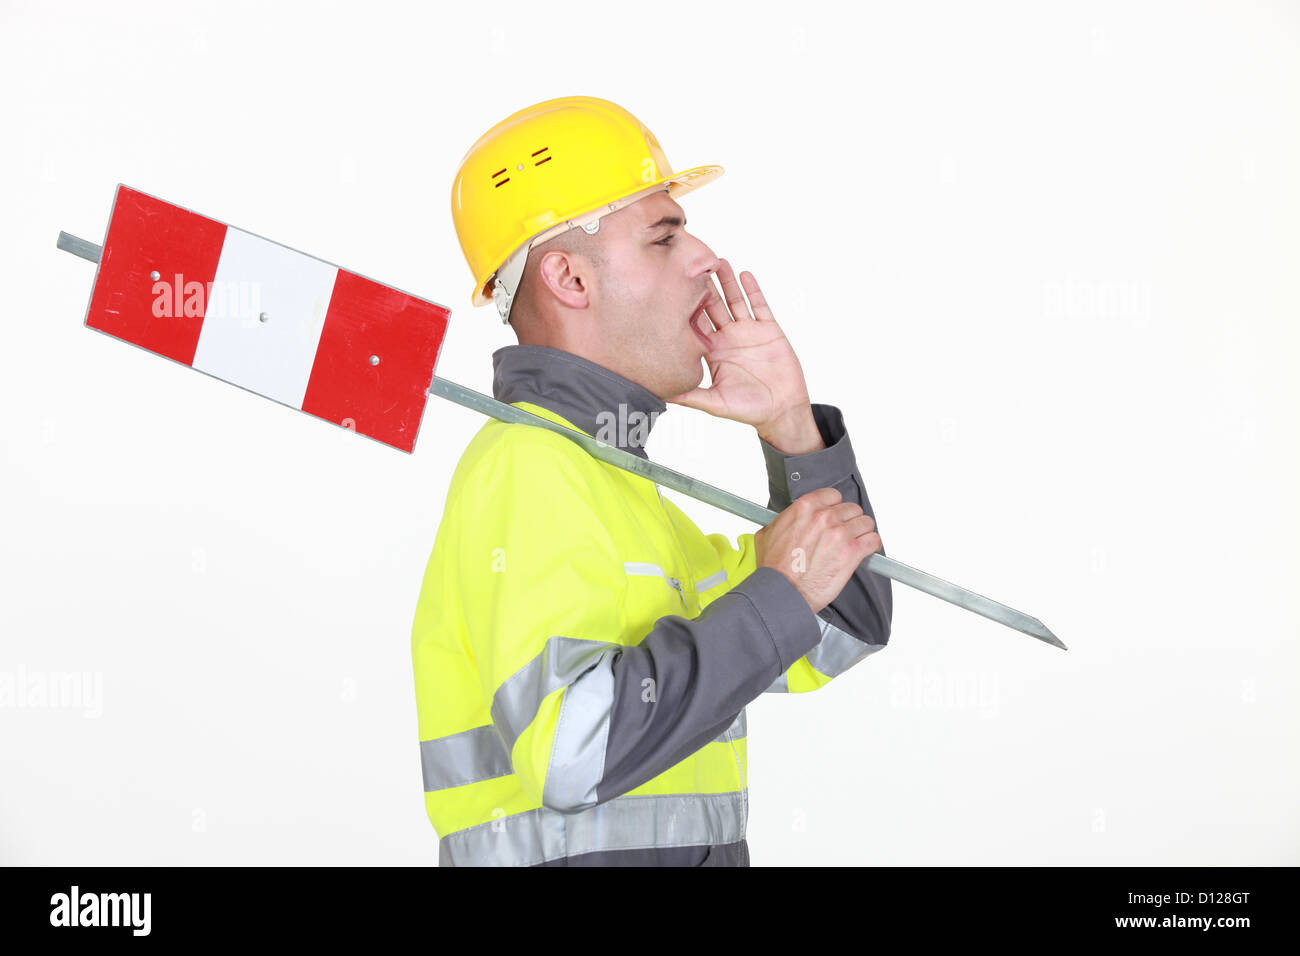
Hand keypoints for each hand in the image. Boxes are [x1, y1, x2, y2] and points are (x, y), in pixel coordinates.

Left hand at [666, 260, 815, 442]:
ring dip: (727, 282)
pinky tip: (745, 274)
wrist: (782, 410)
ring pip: (735, 301)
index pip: (696, 325)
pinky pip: (760, 306)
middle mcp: (728, 337)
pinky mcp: (768, 329)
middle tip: (692, 265)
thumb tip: (662, 397)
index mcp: (713, 351)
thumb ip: (691, 396)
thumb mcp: (715, 403)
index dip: (685, 308)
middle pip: (713, 306)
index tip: (673, 290)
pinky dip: (753, 290)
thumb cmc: (748, 410)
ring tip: (718, 262)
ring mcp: (748, 331)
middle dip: (704, 287)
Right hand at [754, 487, 881, 613]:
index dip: (835, 507)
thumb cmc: (774, 568)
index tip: (834, 516)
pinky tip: (864, 551)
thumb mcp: (767, 534)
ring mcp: (840, 533)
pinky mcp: (852, 552)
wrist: (782, 591)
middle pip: (852, 509)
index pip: (833, 496)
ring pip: (866, 522)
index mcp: (805, 508)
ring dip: (862, 532)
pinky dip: (871, 545)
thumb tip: (787, 521)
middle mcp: (825, 517)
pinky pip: (873, 540)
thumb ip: (783, 522)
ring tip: (854, 542)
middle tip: (843, 534)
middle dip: (849, 521)